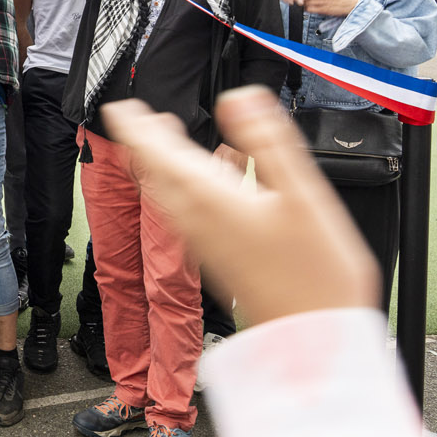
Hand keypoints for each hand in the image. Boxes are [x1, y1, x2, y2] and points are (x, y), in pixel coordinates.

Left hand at [101, 87, 379, 326]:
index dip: (135, 127)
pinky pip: (180, 213)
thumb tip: (239, 99)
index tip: (120, 107)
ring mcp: (203, 241)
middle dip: (145, 140)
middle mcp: (197, 220)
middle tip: (138, 115)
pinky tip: (194, 186)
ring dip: (159, 162)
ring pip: (166, 193)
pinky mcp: (214, 257)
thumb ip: (268, 140)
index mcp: (211, 198)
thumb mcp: (303, 193)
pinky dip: (176, 187)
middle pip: (156, 172)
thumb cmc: (316, 273)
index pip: (157, 153)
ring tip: (163, 139)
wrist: (314, 338)